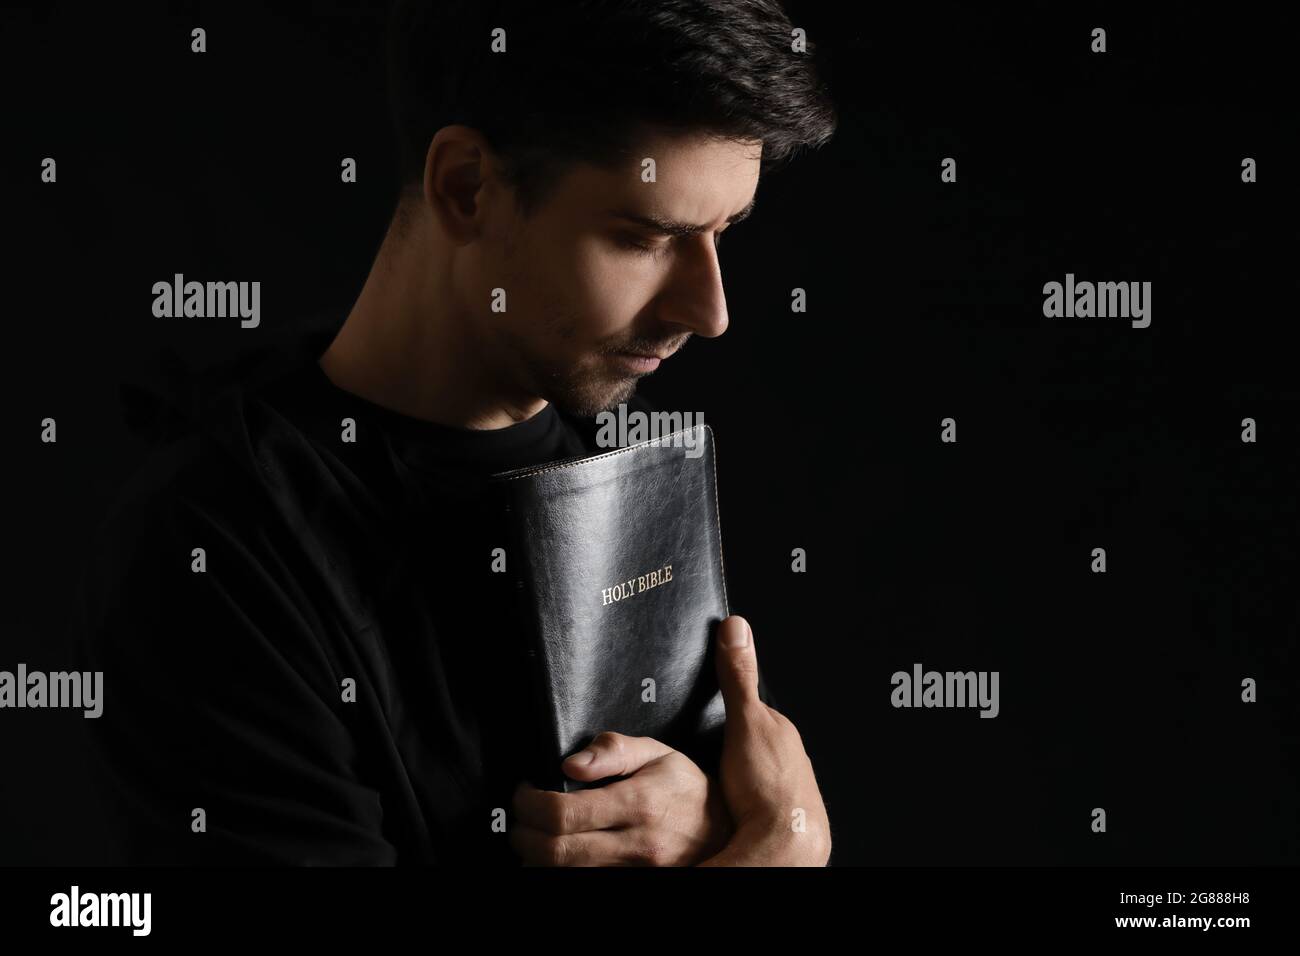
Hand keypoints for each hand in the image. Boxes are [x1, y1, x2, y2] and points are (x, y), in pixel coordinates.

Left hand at [510, 733, 733, 865]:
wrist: (724, 828)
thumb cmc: (686, 787)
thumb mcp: (656, 752)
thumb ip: (612, 750)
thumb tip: (570, 763)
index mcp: (637, 804)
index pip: (562, 814)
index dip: (528, 804)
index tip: (524, 792)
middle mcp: (635, 845)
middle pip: (554, 853)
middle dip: (523, 834)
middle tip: (522, 816)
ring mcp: (634, 873)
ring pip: (563, 875)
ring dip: (537, 856)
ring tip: (538, 833)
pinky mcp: (632, 885)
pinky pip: (584, 882)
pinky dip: (560, 869)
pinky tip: (560, 851)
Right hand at [696, 615, 830, 865]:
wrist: (783, 843)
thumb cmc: (770, 784)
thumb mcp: (746, 720)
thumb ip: (739, 676)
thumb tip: (736, 626)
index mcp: (779, 728)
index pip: (750, 705)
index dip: (726, 701)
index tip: (704, 698)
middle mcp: (785, 754)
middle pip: (750, 735)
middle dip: (728, 736)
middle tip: (701, 741)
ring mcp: (780, 783)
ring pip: (751, 764)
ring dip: (732, 765)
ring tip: (710, 770)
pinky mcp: (769, 811)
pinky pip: (748, 791)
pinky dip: (735, 789)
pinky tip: (722, 795)